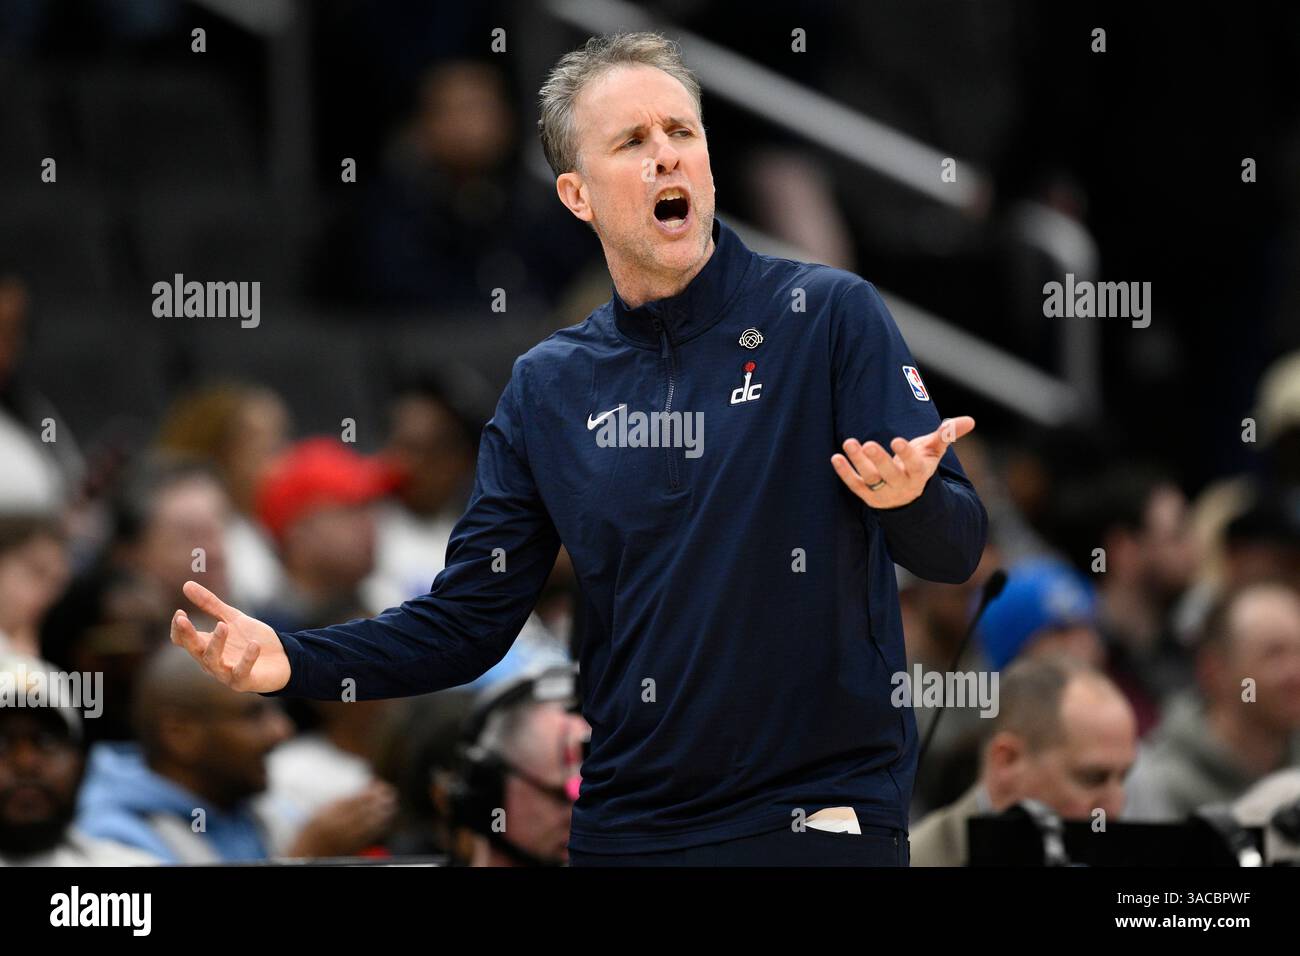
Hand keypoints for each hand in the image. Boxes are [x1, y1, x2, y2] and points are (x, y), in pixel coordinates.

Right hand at [170, 580, 290, 692]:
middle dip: (187, 635)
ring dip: (216, 643)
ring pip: (213, 661)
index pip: (182, 640)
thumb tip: (186, 584)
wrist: (283, 658)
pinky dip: (247, 658)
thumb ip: (210, 604)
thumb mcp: (233, 618)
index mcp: (206, 646)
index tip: (180, 613)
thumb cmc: (252, 639)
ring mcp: (226, 673)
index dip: (178, 629)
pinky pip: (242, 671)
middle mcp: (211, 661)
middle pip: (194, 649)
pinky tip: (254, 644)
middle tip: (183, 619)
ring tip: (223, 625)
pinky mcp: (244, 681)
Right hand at [285, 782, 398, 857]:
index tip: (377, 784)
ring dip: (383, 812)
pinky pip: (369, 836)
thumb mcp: (317, 814)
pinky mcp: (351, 848)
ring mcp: (346, 838)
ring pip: (370, 823)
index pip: (353, 801)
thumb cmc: (309, 833)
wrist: (306, 856)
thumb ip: (335, 804)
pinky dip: (380, 826)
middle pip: (364, 811)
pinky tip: (386, 820)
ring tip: (391, 803)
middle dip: (379, 801)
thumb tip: (358, 793)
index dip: (368, 792)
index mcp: (327, 815)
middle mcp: (338, 827)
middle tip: (390, 792)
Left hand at [831, 416, 975, 508]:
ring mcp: (883, 492)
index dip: (906, 454)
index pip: (914, 466)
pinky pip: (854, 485)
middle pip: (889, 474)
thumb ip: (948, 435)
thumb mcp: (933, 451)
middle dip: (879, 459)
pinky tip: (835, 457)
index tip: (897, 440)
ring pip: (870, 479)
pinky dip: (844, 473)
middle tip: (868, 443)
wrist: (907, 496)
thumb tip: (970, 420)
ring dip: (858, 462)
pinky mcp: (866, 495)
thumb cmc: (920, 464)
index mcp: (919, 474)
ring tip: (849, 443)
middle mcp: (901, 486)